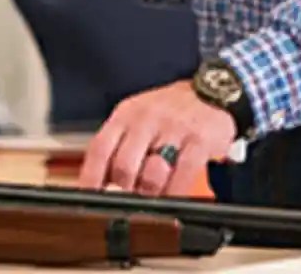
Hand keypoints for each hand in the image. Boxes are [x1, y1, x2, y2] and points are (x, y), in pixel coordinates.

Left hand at [78, 80, 235, 196]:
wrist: (212, 92)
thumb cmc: (169, 111)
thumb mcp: (137, 118)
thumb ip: (119, 145)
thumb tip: (101, 183)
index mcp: (126, 114)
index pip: (100, 148)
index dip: (91, 178)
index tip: (88, 197)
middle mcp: (146, 119)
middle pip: (124, 165)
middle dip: (121, 192)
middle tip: (123, 207)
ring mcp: (173, 129)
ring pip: (152, 173)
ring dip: (147, 196)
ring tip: (148, 205)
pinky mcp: (200, 140)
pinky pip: (184, 173)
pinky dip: (175, 192)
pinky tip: (172, 200)